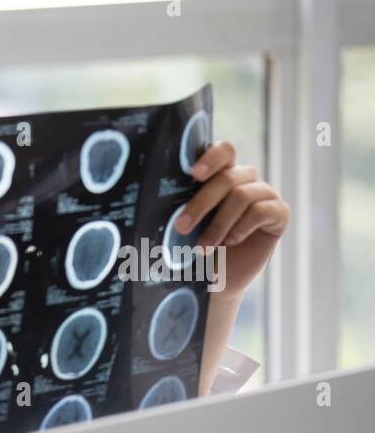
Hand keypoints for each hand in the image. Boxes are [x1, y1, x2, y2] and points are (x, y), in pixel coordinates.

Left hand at [174, 140, 290, 300]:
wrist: (216, 280)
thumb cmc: (196, 248)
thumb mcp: (185, 225)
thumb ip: (180, 206)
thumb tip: (154, 199)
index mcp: (222, 174)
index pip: (224, 151)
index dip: (211, 158)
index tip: (194, 174)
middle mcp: (245, 179)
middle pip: (227, 178)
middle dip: (200, 203)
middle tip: (181, 227)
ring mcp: (264, 194)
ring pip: (242, 196)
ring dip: (218, 225)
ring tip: (202, 248)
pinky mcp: (279, 213)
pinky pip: (261, 211)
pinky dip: (241, 228)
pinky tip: (230, 242)